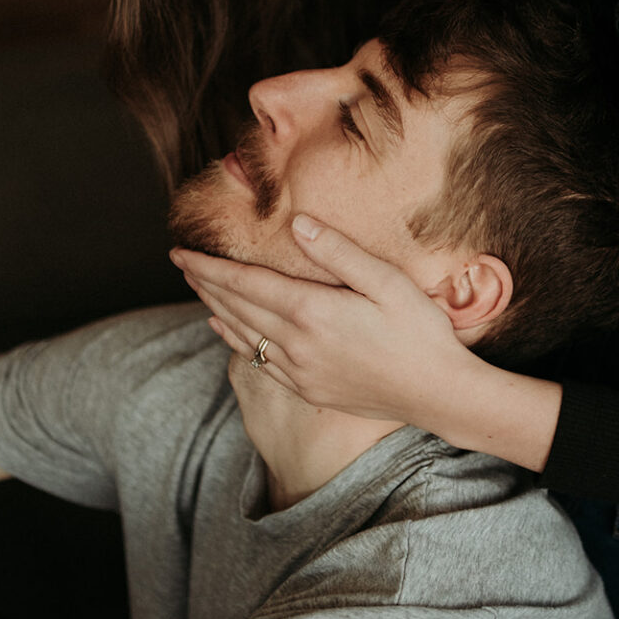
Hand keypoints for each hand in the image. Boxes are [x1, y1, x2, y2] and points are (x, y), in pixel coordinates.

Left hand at [171, 215, 474, 428]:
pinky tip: (225, 329)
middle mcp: (297, 344)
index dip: (209, 266)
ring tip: (197, 288)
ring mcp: (300, 371)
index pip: (246, 282)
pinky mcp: (309, 389)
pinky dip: (234, 340)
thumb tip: (296, 224)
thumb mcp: (387, 281)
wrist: (438, 394)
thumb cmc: (420, 333)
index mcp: (313, 311)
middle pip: (236, 307)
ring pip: (242, 334)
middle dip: (205, 282)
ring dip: (215, 307)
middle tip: (180, 262)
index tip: (180, 252)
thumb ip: (339, 252)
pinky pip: (257, 362)